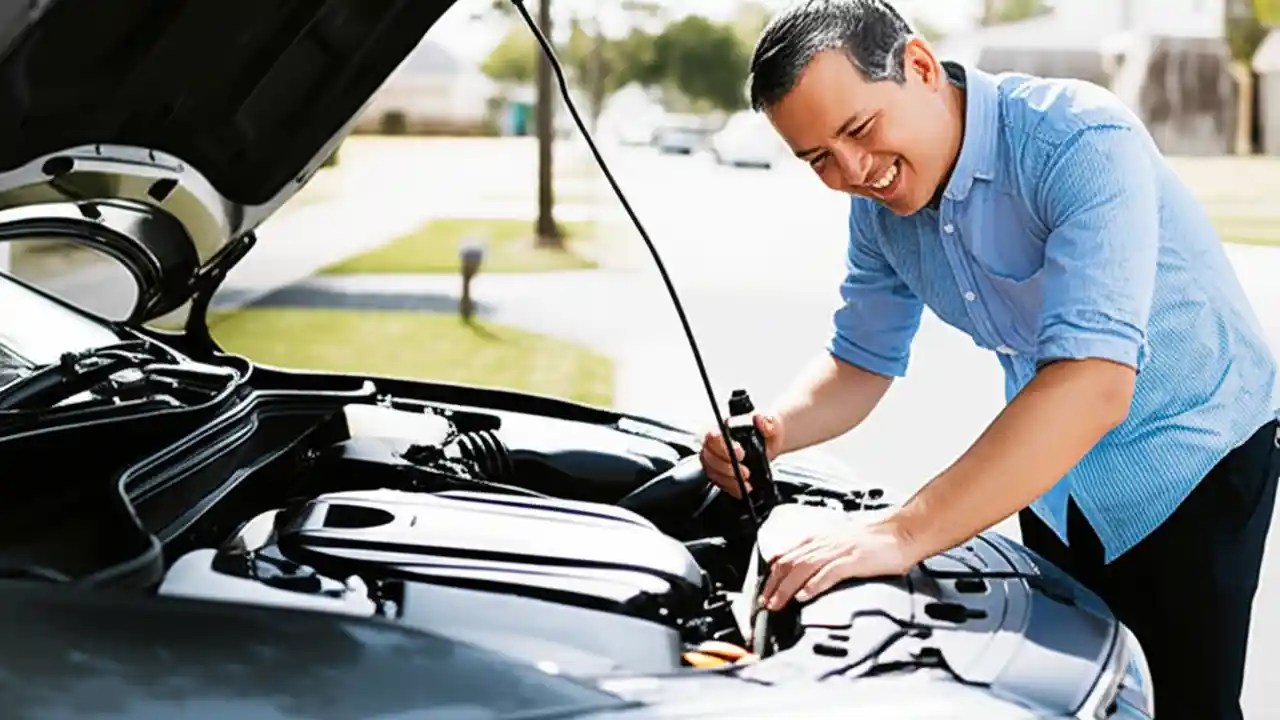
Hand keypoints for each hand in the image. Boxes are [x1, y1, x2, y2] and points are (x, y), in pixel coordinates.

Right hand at [699, 413, 783, 497]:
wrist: (771, 442)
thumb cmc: (766, 429)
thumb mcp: (772, 423)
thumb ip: (768, 421)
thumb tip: (760, 420)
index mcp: (724, 429)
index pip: (711, 437)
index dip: (723, 447)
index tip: (740, 453)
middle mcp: (716, 444)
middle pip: (708, 457)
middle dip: (726, 467)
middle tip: (745, 471)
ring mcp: (717, 460)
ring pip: (711, 472)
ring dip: (728, 479)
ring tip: (745, 480)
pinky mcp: (721, 473)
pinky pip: (719, 483)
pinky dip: (732, 488)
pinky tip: (743, 487)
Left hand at [759, 521, 917, 610]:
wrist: (903, 531)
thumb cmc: (877, 540)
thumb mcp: (842, 544)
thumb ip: (824, 555)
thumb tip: (807, 573)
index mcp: (822, 539)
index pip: (788, 555)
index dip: (772, 575)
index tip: (764, 591)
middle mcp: (826, 542)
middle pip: (791, 563)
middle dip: (773, 584)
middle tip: (764, 603)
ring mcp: (840, 550)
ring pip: (804, 568)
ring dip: (787, 587)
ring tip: (777, 604)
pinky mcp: (854, 559)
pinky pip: (829, 572)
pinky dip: (814, 584)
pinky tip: (805, 595)